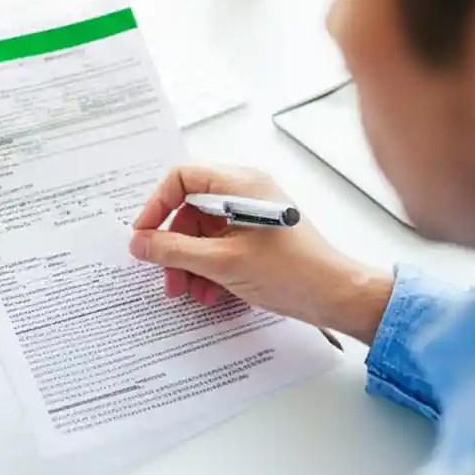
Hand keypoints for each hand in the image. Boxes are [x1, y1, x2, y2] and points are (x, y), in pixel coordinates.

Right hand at [128, 164, 394, 342]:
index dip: (156, 205)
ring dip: (188, 263)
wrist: (335, 296)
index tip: (143, 236)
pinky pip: (219, 247)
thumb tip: (139, 243)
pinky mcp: (257, 238)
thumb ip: (173, 250)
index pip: (181, 178)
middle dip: (172, 245)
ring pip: (202, 233)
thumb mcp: (221, 263)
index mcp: (239, 185)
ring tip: (187, 292)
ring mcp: (252, 216)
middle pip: (189, 209)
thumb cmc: (291, 272)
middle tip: (165, 275)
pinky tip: (209, 294)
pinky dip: (208, 269)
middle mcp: (245, 193)